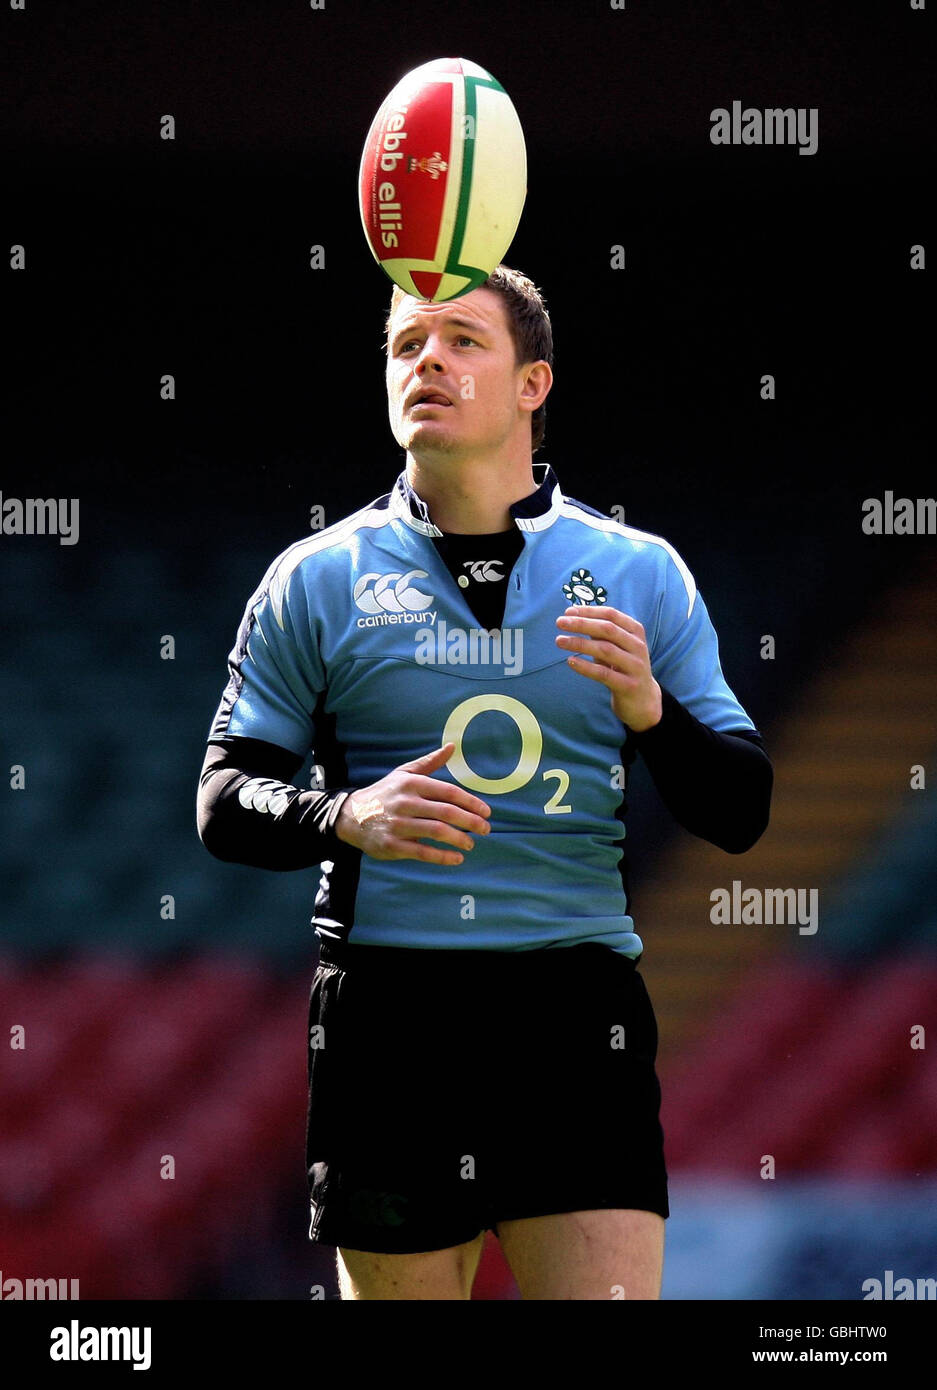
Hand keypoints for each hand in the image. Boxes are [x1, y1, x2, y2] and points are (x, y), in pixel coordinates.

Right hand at [335, 743, 490, 864]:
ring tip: (471, 843)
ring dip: (459, 839)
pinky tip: (457, 858)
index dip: (471, 802)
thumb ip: (430, 762)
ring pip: (437, 831)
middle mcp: (406, 802)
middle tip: (486, 829)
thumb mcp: (404, 774)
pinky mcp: (392, 845)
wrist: (351, 815)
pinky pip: (422, 852)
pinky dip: (443, 856)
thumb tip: (452, 746)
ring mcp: (398, 824)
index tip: (486, 812)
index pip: (449, 792)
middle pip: (446, 812)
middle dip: (471, 822)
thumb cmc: (385, 793)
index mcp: (412, 784)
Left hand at [556, 605, 662, 731]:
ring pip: (605, 649)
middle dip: (582, 623)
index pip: (611, 615)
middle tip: (560, 622)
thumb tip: (573, 614)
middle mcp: (638, 646)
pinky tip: (571, 661)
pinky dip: (586, 667)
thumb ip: (600, 632)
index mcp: (636, 632)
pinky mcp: (628, 685)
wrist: (643, 700)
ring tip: (559, 640)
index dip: (589, 611)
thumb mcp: (616, 646)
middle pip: (608, 629)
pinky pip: (604, 674)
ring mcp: (635, 666)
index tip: (568, 611)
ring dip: (580, 643)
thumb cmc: (623, 667)